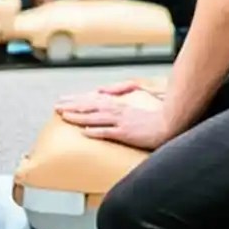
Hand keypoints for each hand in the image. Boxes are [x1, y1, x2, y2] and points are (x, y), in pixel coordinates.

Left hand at [54, 94, 171, 150]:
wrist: (172, 125)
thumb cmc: (158, 117)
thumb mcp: (139, 102)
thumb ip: (124, 96)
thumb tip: (106, 94)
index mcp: (121, 105)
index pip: (95, 100)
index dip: (78, 100)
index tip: (65, 101)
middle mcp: (119, 111)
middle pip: (91, 106)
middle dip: (72, 105)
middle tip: (57, 106)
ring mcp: (122, 121)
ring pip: (96, 117)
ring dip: (79, 116)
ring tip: (64, 116)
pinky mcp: (127, 133)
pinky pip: (109, 132)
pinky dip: (96, 131)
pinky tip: (84, 132)